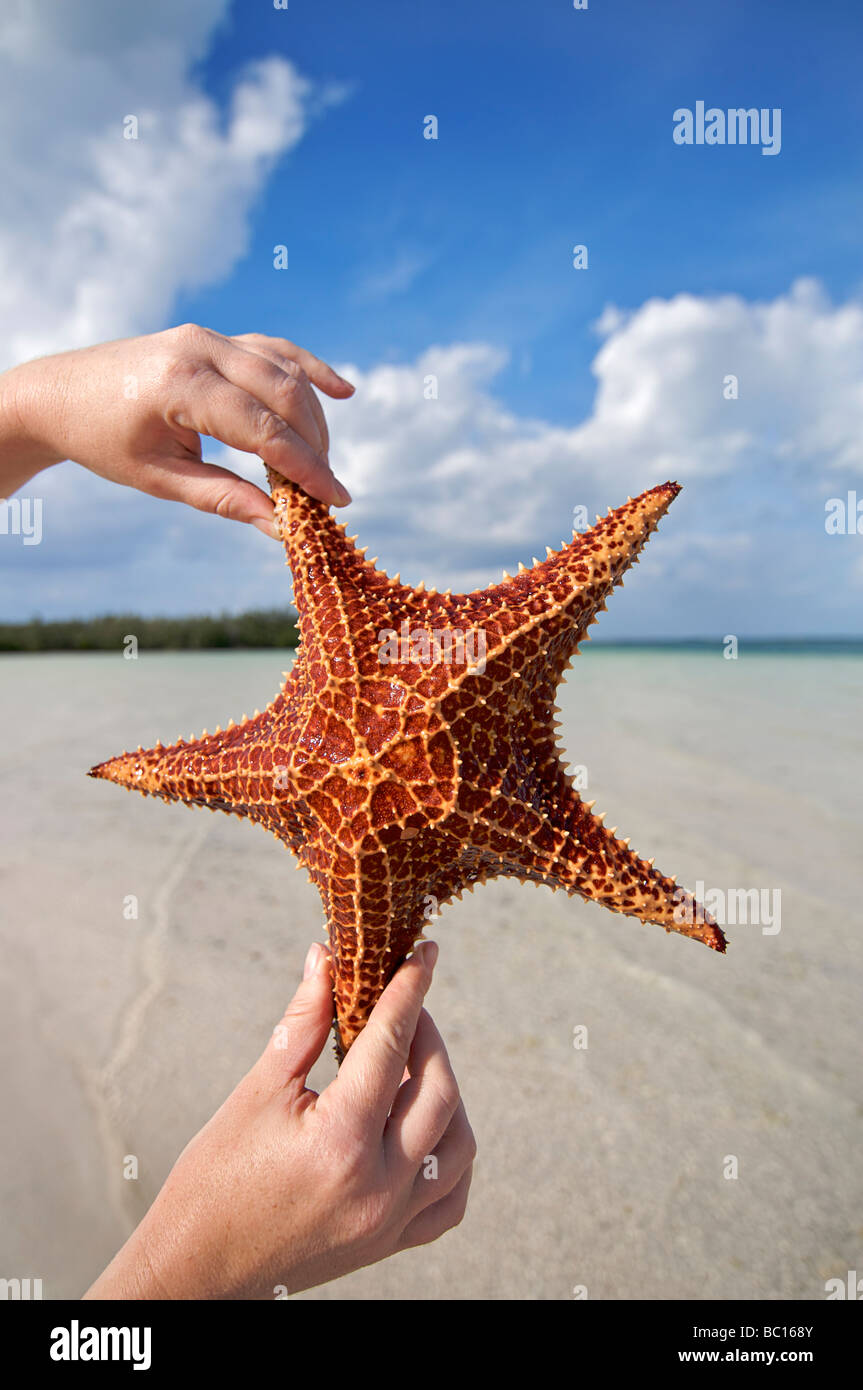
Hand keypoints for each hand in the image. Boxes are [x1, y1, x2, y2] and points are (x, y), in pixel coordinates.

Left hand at [0, 324, 354, 533]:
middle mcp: (200, 349)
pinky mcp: (214, 337)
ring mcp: (208, 336)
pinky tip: (343, 392)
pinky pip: (274, 349)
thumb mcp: (160, 479)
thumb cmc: (104, 440)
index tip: (337, 500)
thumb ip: (224, 498)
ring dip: (313, 417)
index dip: (306, 468)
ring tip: (323, 463)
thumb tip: (281, 527)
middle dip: (315, 446)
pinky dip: (309, 370)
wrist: (61, 394)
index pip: (263, 429)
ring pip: (285, 371)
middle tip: (329, 491)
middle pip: (284, 395)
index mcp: (180, 384)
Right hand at [83, 940, 475, 1299]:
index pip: (392, 1046)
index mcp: (340, 1142)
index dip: (410, 991)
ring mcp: (391, 1222)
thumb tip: (325, 959)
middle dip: (428, 1037)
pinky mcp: (390, 1244)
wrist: (196, 1267)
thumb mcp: (257, 1091)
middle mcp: (378, 1186)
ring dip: (445, 1094)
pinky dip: (449, 1154)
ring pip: (458, 1145)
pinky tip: (425, 1125)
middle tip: (405, 1006)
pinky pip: (450, 1199)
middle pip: (438, 1092)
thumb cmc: (214, 1179)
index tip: (423, 954)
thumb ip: (303, 1022)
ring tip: (410, 1063)